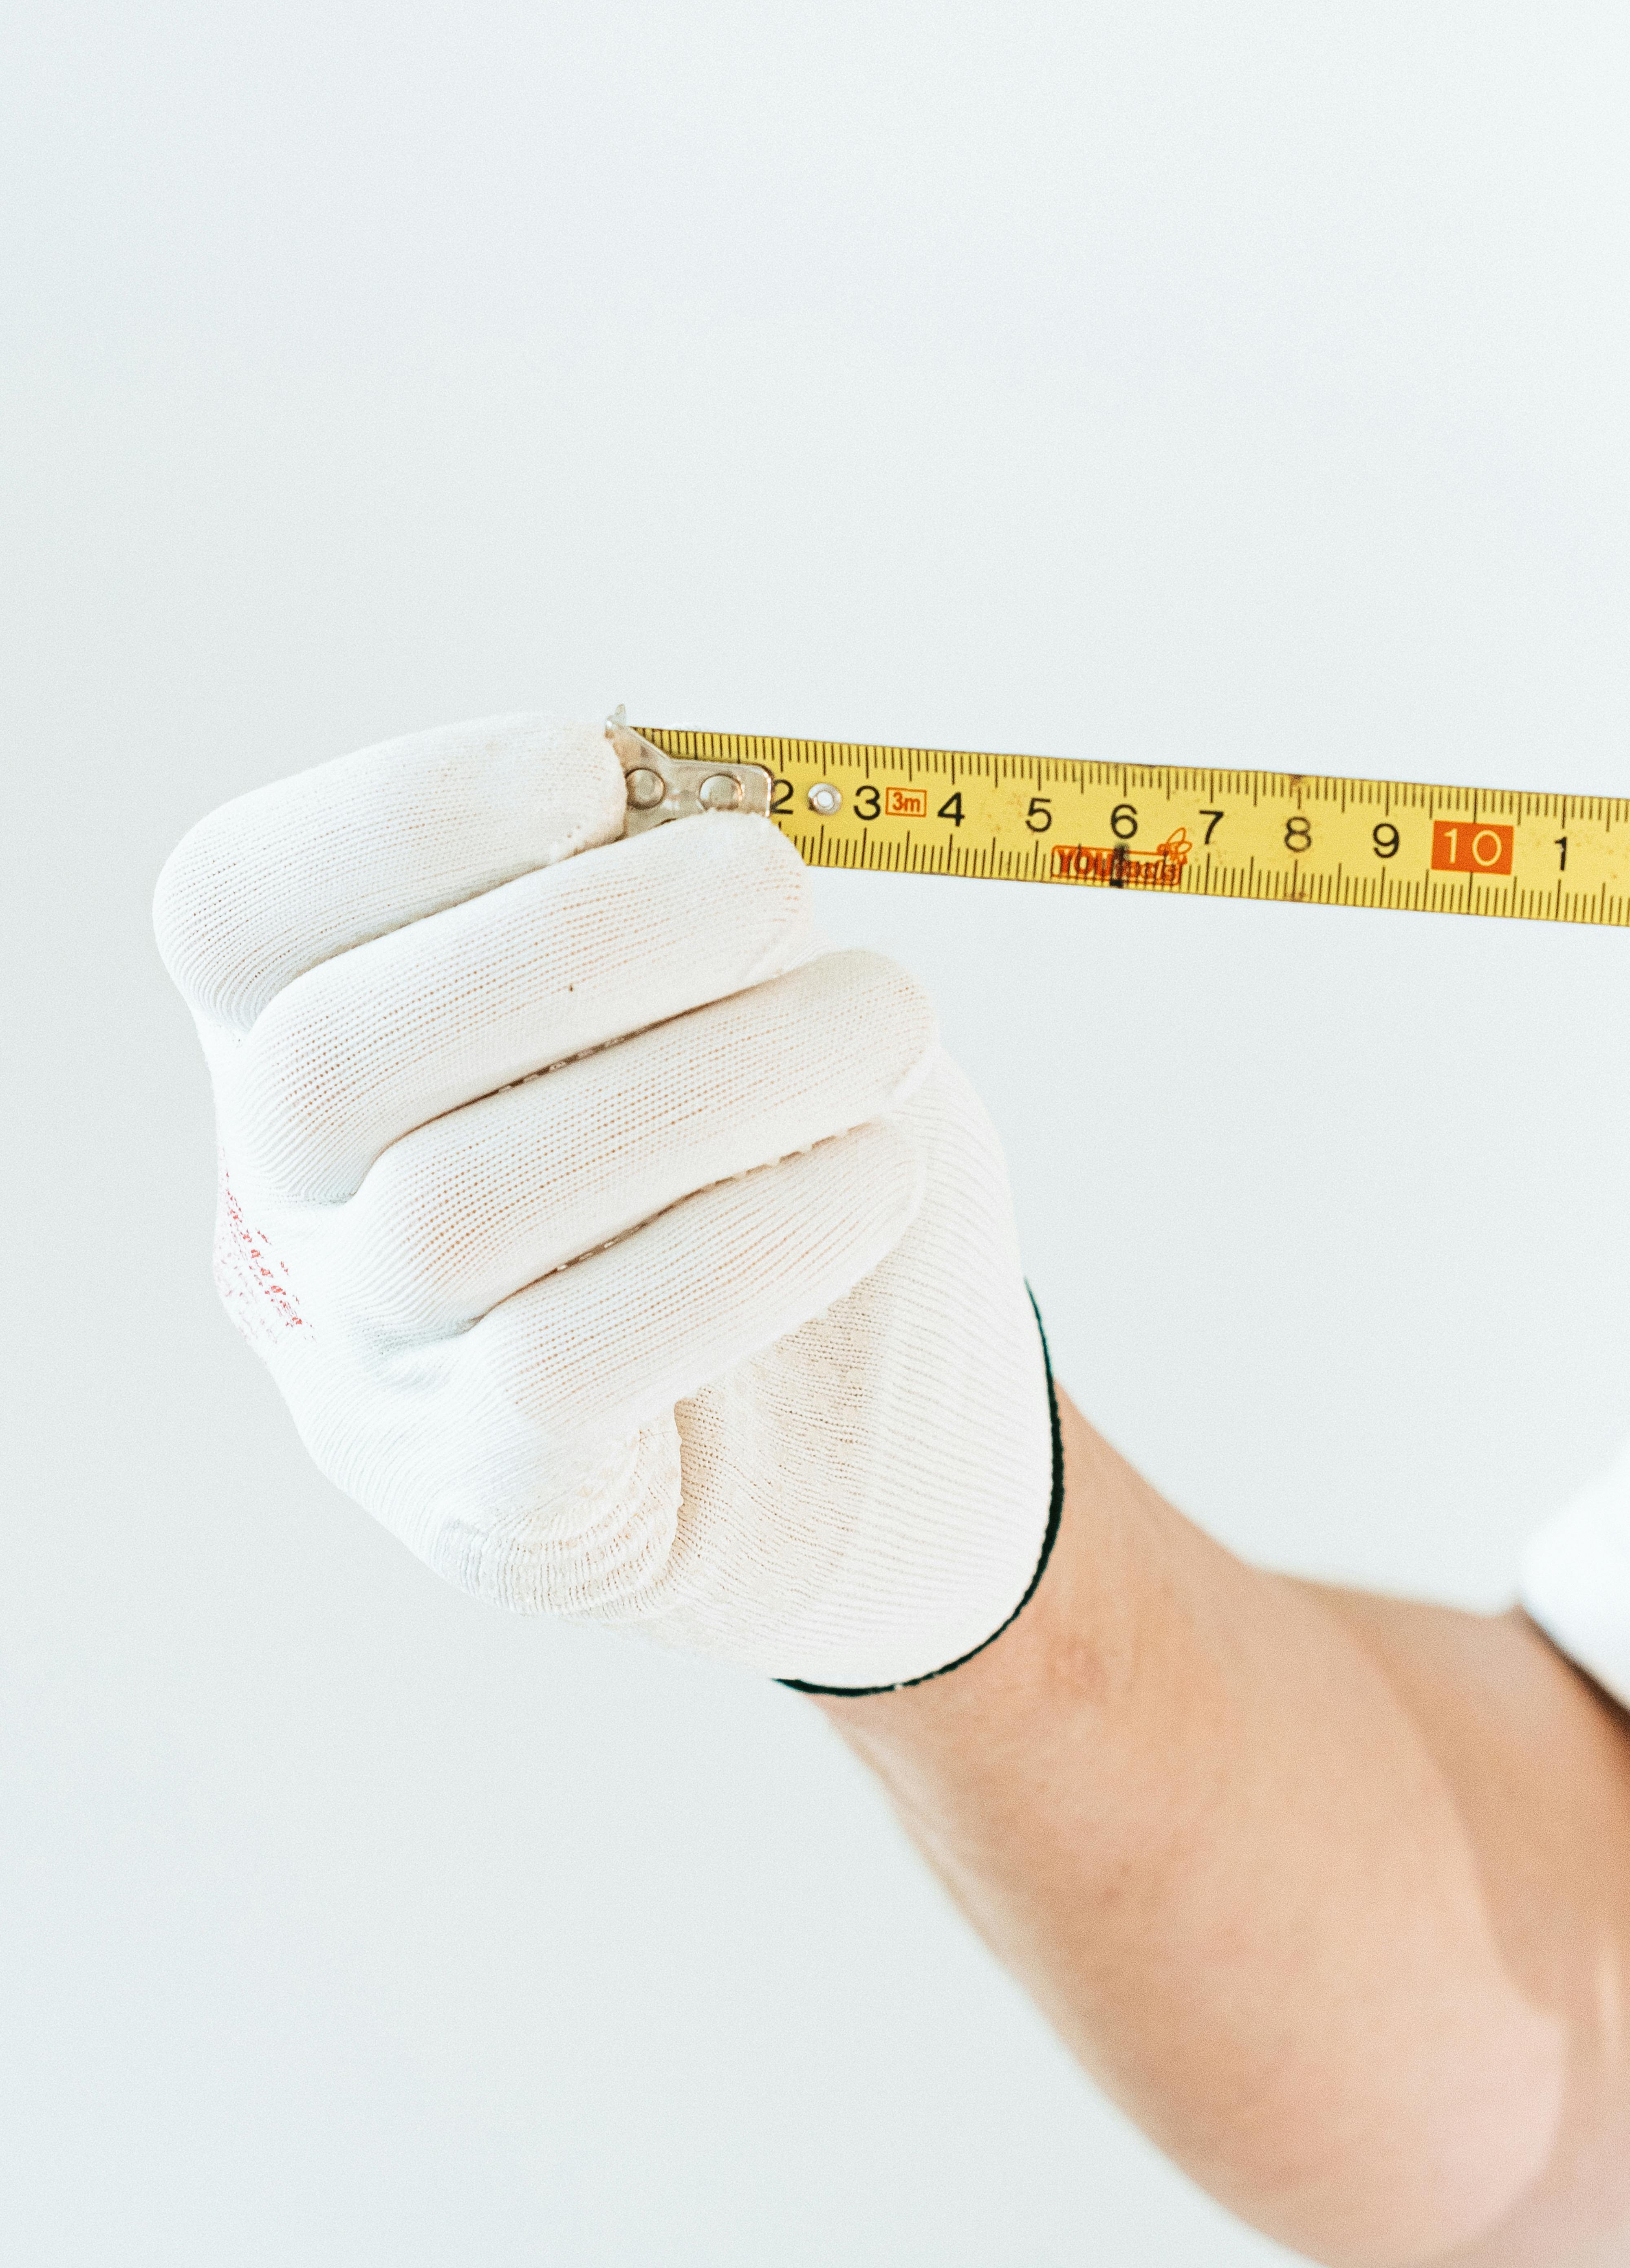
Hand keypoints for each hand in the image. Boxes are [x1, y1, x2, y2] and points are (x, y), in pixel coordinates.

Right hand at [153, 714, 1053, 1687]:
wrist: (851, 1428)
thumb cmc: (763, 1160)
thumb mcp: (706, 997)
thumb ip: (653, 909)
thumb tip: (685, 820)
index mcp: (303, 1037)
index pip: (234, 914)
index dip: (394, 821)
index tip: (590, 771)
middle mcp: (295, 1207)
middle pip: (325, 1063)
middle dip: (575, 943)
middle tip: (779, 887)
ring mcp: (377, 1365)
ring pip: (456, 1211)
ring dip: (706, 1084)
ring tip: (885, 1022)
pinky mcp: (493, 1496)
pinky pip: (571, 1364)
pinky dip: (751, 1243)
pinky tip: (877, 1174)